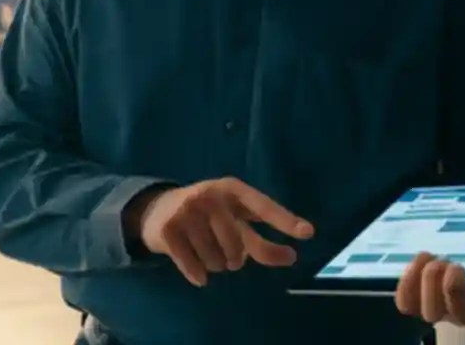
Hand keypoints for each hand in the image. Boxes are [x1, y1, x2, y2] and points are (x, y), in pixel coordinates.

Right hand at [132, 178, 314, 286]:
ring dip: (215, 265)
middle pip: (238, 248)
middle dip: (234, 258)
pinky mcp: (169, 229)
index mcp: (233, 189)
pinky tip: (196, 270)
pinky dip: (198, 274)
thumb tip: (292, 257)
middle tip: (223, 250)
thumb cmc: (207, 217)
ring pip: (216, 261)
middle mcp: (211, 195)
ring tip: (204, 250)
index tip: (308, 233)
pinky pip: (194, 268)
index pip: (264, 207)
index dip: (285, 221)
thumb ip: (261, 240)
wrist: (157, 210)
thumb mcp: (234, 221)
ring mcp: (188, 210)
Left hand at [395, 208, 464, 325]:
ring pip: (414, 308)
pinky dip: (403, 283)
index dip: (453, 293)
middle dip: (433, 287)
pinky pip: (403, 300)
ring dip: (413, 283)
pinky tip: (413, 258)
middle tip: (439, 258)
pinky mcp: (416, 292)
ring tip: (424, 255)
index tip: (458, 266)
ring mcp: (432, 302)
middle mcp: (454, 308)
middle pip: (434, 313)